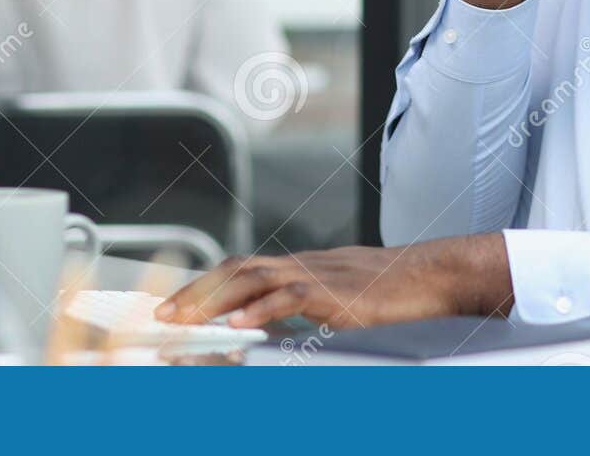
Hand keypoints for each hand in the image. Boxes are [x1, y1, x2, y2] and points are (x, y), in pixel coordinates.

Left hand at [155, 235, 511, 329]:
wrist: (428, 274)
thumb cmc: (389, 289)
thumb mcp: (336, 295)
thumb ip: (302, 304)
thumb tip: (273, 322)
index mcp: (297, 265)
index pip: (239, 268)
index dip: (204, 284)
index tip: (174, 303)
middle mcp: (298, 264)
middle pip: (234, 270)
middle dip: (194, 291)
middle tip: (162, 314)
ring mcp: (314, 275)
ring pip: (251, 279)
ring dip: (212, 299)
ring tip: (184, 320)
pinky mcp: (331, 291)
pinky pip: (288, 297)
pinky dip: (259, 310)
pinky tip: (238, 325)